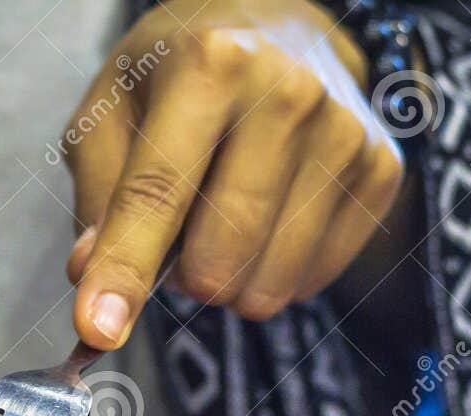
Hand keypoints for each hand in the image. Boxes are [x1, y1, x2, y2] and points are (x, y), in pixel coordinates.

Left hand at [63, 0, 403, 346]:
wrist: (278, 28)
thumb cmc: (179, 77)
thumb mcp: (111, 113)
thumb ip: (98, 198)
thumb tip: (90, 277)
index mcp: (209, 65)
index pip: (157, 194)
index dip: (124, 271)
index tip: (98, 329)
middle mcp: (289, 92)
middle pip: (220, 256)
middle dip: (184, 276)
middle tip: (180, 235)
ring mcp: (345, 133)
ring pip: (269, 284)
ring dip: (231, 281)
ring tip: (224, 221)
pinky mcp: (380, 170)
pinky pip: (311, 281)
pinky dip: (276, 273)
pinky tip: (271, 220)